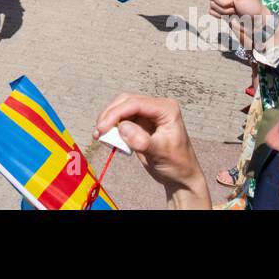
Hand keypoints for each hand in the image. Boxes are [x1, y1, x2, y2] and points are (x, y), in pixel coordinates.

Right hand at [94, 94, 209, 208]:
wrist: (180, 176)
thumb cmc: (177, 164)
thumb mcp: (161, 153)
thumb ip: (142, 141)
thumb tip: (122, 128)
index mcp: (166, 109)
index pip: (136, 104)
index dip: (116, 113)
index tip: (103, 128)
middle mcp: (156, 107)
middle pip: (126, 102)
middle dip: (110, 115)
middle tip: (98, 132)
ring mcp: (148, 114)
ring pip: (121, 108)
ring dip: (108, 120)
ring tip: (99, 135)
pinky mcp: (140, 123)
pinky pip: (122, 119)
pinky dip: (112, 127)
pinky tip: (107, 137)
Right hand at [205, 0, 265, 19]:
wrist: (254, 24)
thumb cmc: (251, 6)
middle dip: (223, 1)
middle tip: (234, 3)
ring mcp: (220, 0)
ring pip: (212, 3)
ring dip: (224, 10)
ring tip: (235, 10)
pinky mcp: (218, 10)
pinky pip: (211, 11)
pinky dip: (221, 15)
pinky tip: (230, 15)